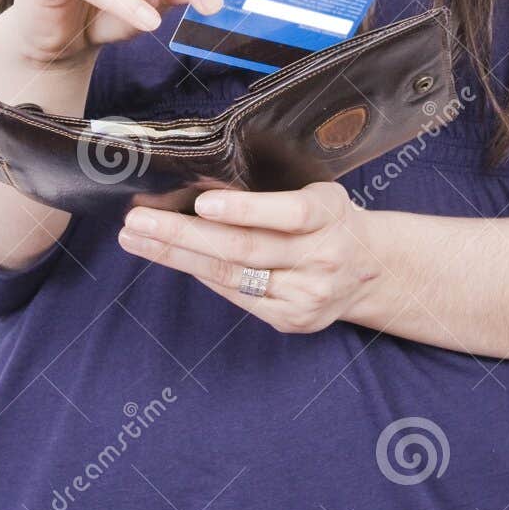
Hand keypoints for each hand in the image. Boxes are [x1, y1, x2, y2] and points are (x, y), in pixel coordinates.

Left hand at [116, 181, 381, 332]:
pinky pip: (237, 295)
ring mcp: (308, 294)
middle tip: (137, 221)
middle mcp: (323, 257)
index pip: (290, 214)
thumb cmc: (330, 220)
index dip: (245, 210)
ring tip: (137, 239)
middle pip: (245, 249)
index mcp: (331, 214)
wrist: (372, 270)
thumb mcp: (317, 194)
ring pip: (232, 276)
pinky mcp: (293, 319)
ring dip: (177, 257)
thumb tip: (197, 189)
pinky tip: (173, 258)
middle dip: (183, 235)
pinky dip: (202, 274)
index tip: (202, 203)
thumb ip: (272, 194)